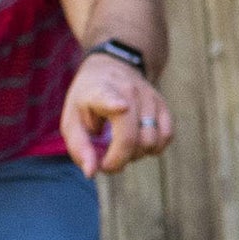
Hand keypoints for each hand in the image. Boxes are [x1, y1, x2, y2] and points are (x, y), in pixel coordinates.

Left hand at [62, 53, 174, 177]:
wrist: (113, 66)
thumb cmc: (88, 100)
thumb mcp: (72, 119)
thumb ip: (79, 147)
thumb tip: (92, 173)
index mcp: (99, 91)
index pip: (107, 97)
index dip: (114, 104)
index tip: (122, 107)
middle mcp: (127, 91)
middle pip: (131, 137)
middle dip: (119, 159)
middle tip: (106, 161)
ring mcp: (149, 97)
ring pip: (151, 141)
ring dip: (136, 155)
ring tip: (122, 147)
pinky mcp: (163, 104)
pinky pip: (166, 136)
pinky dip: (155, 148)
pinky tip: (140, 143)